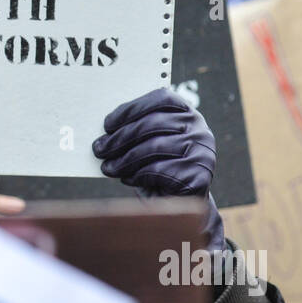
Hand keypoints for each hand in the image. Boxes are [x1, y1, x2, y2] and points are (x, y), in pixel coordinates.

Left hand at [92, 88, 222, 249]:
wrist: (179, 203)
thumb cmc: (158, 167)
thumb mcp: (148, 143)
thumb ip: (136, 131)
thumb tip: (106, 131)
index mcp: (187, 113)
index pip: (160, 99)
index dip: (131, 109)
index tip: (107, 124)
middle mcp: (199, 129)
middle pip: (153, 124)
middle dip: (120, 138)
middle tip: (99, 149)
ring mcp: (202, 152)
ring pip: (154, 147)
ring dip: (124, 159)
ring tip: (108, 167)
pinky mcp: (198, 176)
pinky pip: (159, 170)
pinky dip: (137, 175)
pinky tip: (127, 178)